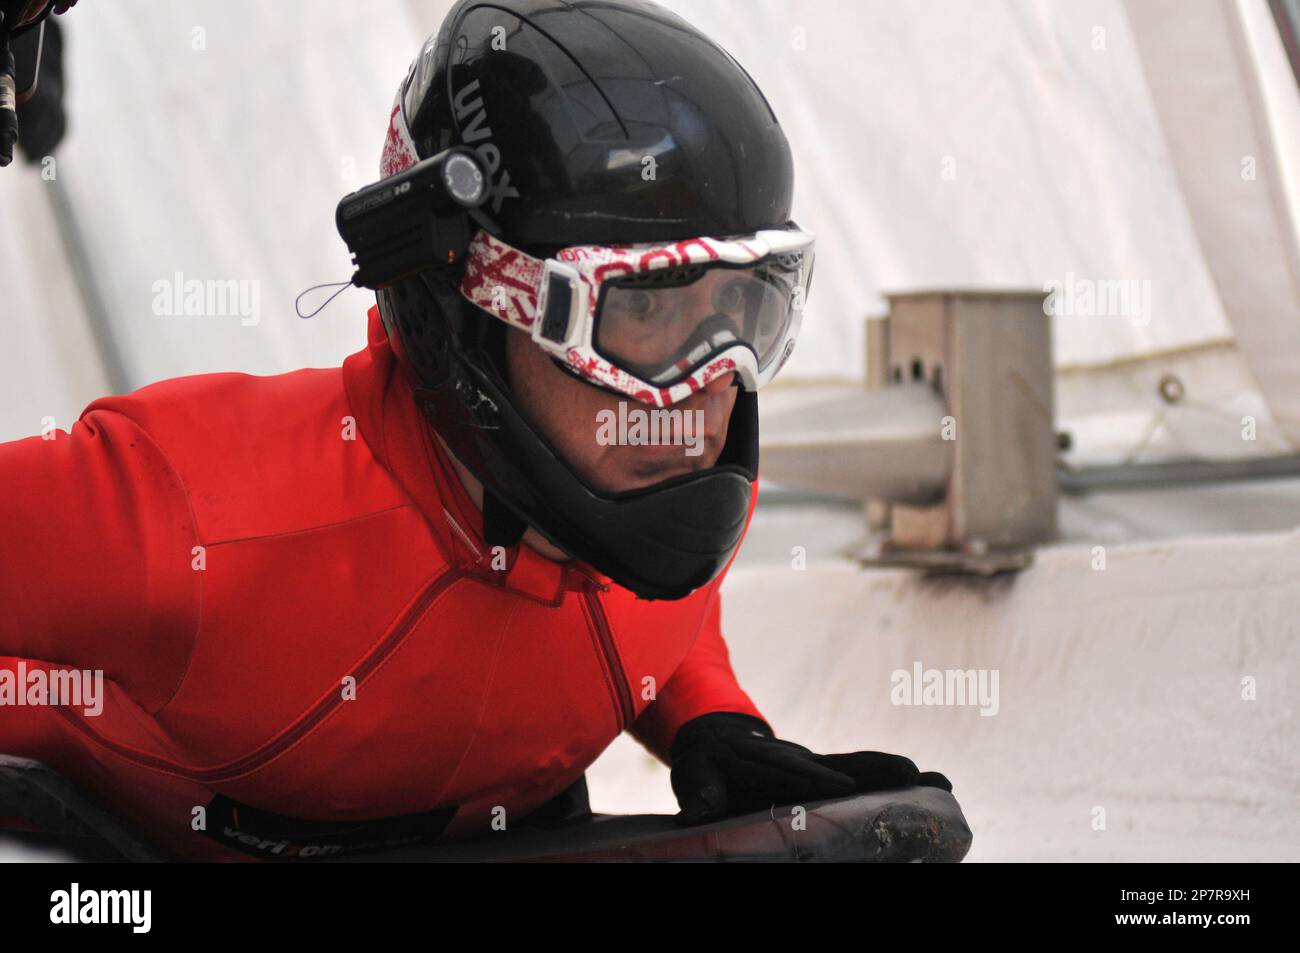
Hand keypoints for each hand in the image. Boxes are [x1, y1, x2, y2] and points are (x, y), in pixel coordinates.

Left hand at [669, 712, 951, 825]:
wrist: (718, 740)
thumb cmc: (705, 767)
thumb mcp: (697, 777)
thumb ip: (702, 792)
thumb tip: (699, 808)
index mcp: (768, 765)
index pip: (794, 772)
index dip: (815, 779)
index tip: (843, 786)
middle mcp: (802, 762)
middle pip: (842, 766)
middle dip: (876, 770)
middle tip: (915, 774)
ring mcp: (819, 767)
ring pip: (863, 769)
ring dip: (898, 774)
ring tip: (942, 782)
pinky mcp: (830, 774)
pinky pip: (864, 773)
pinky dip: (896, 778)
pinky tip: (933, 786)